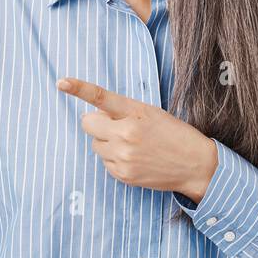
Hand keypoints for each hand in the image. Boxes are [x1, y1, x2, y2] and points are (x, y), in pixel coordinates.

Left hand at [56, 76, 217, 202]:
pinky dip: (114, 159)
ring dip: (106, 142)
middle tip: (119, 126)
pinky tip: (135, 158)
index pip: (101, 97)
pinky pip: (104, 162)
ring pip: (95, 145)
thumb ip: (122, 111)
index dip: (79, 88)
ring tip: (132, 145)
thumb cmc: (174, 134)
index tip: (61, 82)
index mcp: (135, 113)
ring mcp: (122, 156)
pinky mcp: (122, 175)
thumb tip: (95, 113)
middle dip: (98, 124)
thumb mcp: (151, 113)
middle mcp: (125, 134)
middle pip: (88, 124)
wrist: (196, 165)